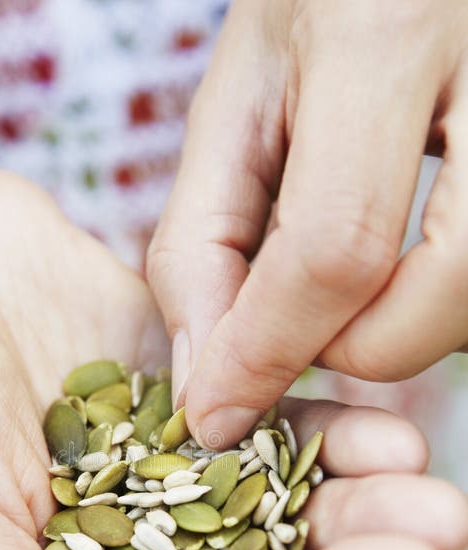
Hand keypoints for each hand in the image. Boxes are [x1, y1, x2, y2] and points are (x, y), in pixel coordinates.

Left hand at [147, 0, 467, 446]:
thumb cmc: (315, 14)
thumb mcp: (237, 108)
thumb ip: (205, 243)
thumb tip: (209, 383)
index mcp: (383, 39)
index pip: (336, 245)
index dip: (271, 350)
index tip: (220, 410)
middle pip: (451, 284)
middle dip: (362, 348)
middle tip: (305, 330)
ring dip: (406, 327)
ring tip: (348, 285)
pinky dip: (440, 301)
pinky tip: (400, 266)